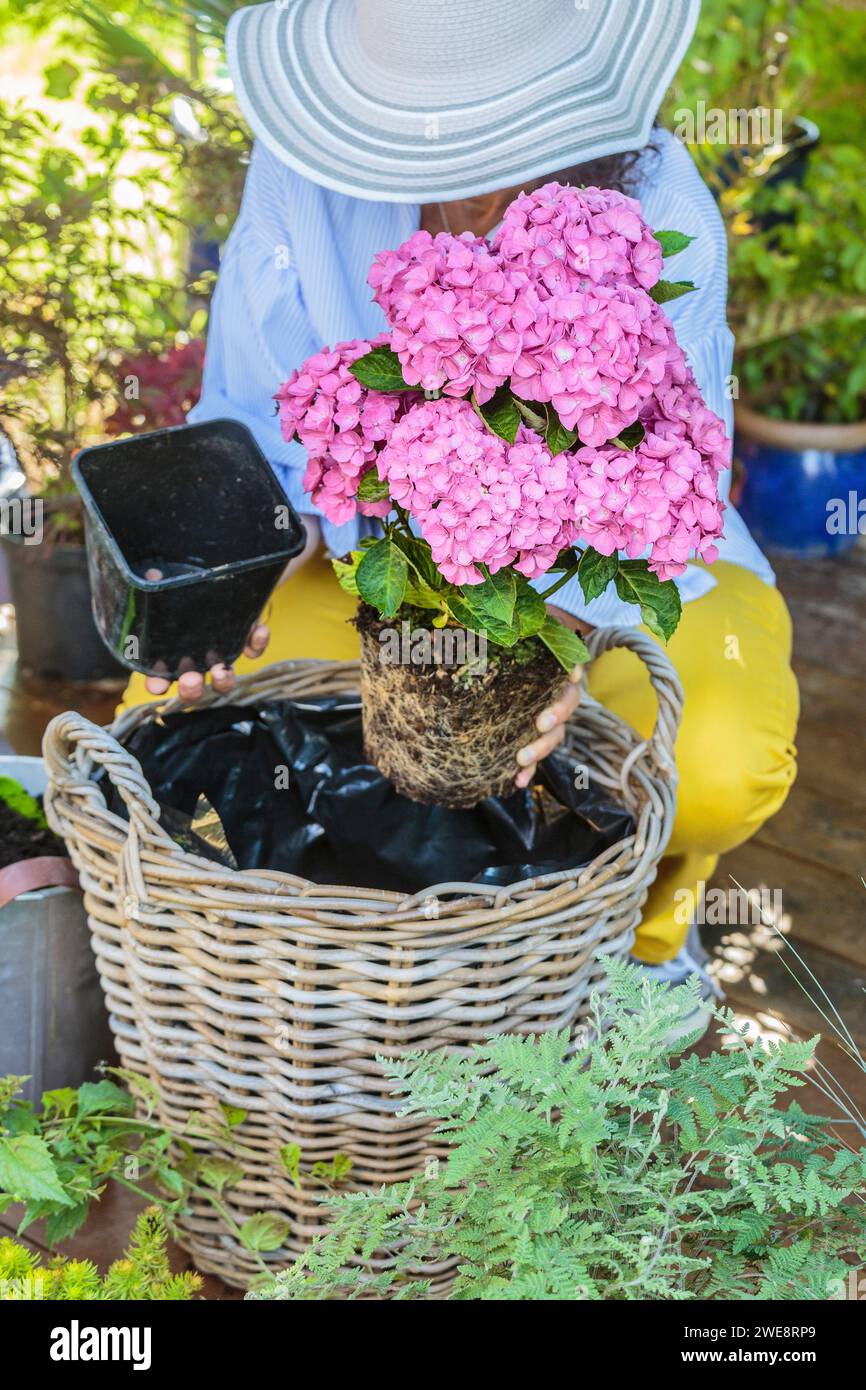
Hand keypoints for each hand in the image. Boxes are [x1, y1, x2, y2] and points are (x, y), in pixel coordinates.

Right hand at [142, 516, 320, 700]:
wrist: (225, 573)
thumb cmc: (187, 583)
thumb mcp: (173, 581)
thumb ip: (160, 582)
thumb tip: (151, 575)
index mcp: (171, 649)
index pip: (159, 675)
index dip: (157, 683)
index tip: (157, 685)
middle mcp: (196, 657)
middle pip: (192, 687)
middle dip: (191, 690)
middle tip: (192, 680)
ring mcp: (222, 652)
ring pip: (223, 681)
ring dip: (223, 682)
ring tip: (222, 672)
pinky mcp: (246, 640)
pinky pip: (254, 650)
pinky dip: (257, 644)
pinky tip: (257, 630)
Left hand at [514, 605, 591, 788]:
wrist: (511, 652)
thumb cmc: (510, 635)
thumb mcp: (512, 626)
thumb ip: (503, 623)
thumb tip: (466, 619)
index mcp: (554, 665)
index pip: (572, 667)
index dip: (573, 671)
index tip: (571, 676)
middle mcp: (556, 692)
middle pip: (568, 706)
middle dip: (556, 717)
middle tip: (540, 725)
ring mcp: (547, 715)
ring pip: (554, 735)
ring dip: (541, 749)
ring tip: (521, 760)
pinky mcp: (532, 733)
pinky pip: (535, 752)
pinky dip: (529, 769)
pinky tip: (517, 781)